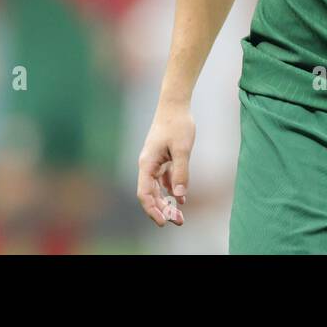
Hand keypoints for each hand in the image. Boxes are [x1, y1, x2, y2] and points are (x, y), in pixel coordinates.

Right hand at [136, 102, 195, 226]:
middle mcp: (147, 165)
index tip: (163, 222)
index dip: (152, 210)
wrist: (175, 104)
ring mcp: (154, 162)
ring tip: (179, 216)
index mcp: (147, 164)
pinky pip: (163, 179)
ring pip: (157, 189)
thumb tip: (179, 197)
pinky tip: (180, 199)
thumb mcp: (182, 149)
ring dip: (166, 203)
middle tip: (178, 222)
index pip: (145, 193)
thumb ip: (181, 173)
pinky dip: (171, 190)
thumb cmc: (178, 124)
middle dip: (162, 210)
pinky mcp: (162, 158)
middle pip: (151, 194)